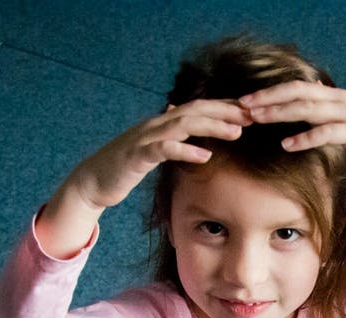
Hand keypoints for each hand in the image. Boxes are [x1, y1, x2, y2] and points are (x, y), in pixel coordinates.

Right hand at [70, 99, 252, 209]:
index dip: (224, 108)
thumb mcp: (151, 152)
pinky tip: (205, 155)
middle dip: (225, 112)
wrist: (92, 181)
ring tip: (237, 133)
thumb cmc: (123, 169)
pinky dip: (186, 150)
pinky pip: (164, 149)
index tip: (250, 112)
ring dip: (212, 126)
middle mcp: (155, 125)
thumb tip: (184, 129)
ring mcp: (145, 138)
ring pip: (183, 124)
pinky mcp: (137, 155)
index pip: (197, 109)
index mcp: (162, 124)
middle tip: (253, 117)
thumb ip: (169, 139)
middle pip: (195, 110)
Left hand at [239, 81, 345, 183]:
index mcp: (334, 97)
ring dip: (281, 113)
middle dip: (269, 99)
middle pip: (298, 93)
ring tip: (259, 120)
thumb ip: (326, 107)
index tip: (246, 101)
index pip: (297, 88)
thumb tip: (310, 88)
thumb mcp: (344, 121)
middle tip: (244, 106)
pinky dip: (306, 137)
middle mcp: (341, 100)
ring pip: (309, 109)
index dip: (271, 92)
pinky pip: (327, 133)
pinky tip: (288, 144)